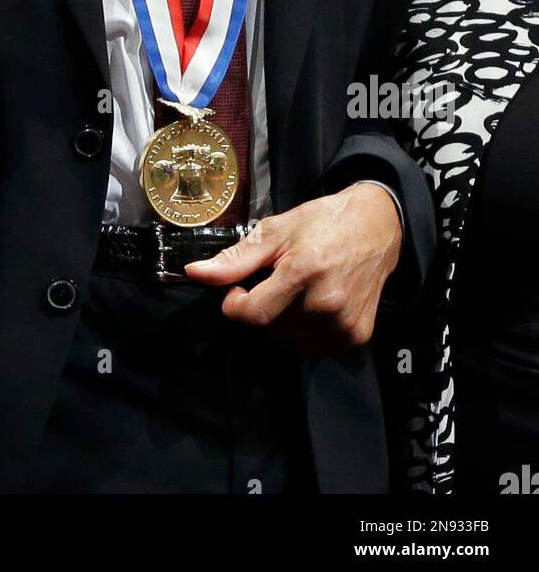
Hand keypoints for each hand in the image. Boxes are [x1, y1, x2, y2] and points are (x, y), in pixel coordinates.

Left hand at [184, 184, 402, 357]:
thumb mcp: (275, 230)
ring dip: (284, 324)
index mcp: (302, 272)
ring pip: (290, 343)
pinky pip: (314, 348)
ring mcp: (344, 323)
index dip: (236, 305)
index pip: (253, 314)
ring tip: (297, 293)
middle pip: (270, 329)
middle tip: (276, 282)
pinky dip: (307, 332)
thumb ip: (235, 258)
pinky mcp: (357, 335)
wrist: (376, 226)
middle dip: (263, 309)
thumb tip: (195, 273)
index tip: (239, 290)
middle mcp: (326, 303)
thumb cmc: (322, 223)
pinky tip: (315, 305)